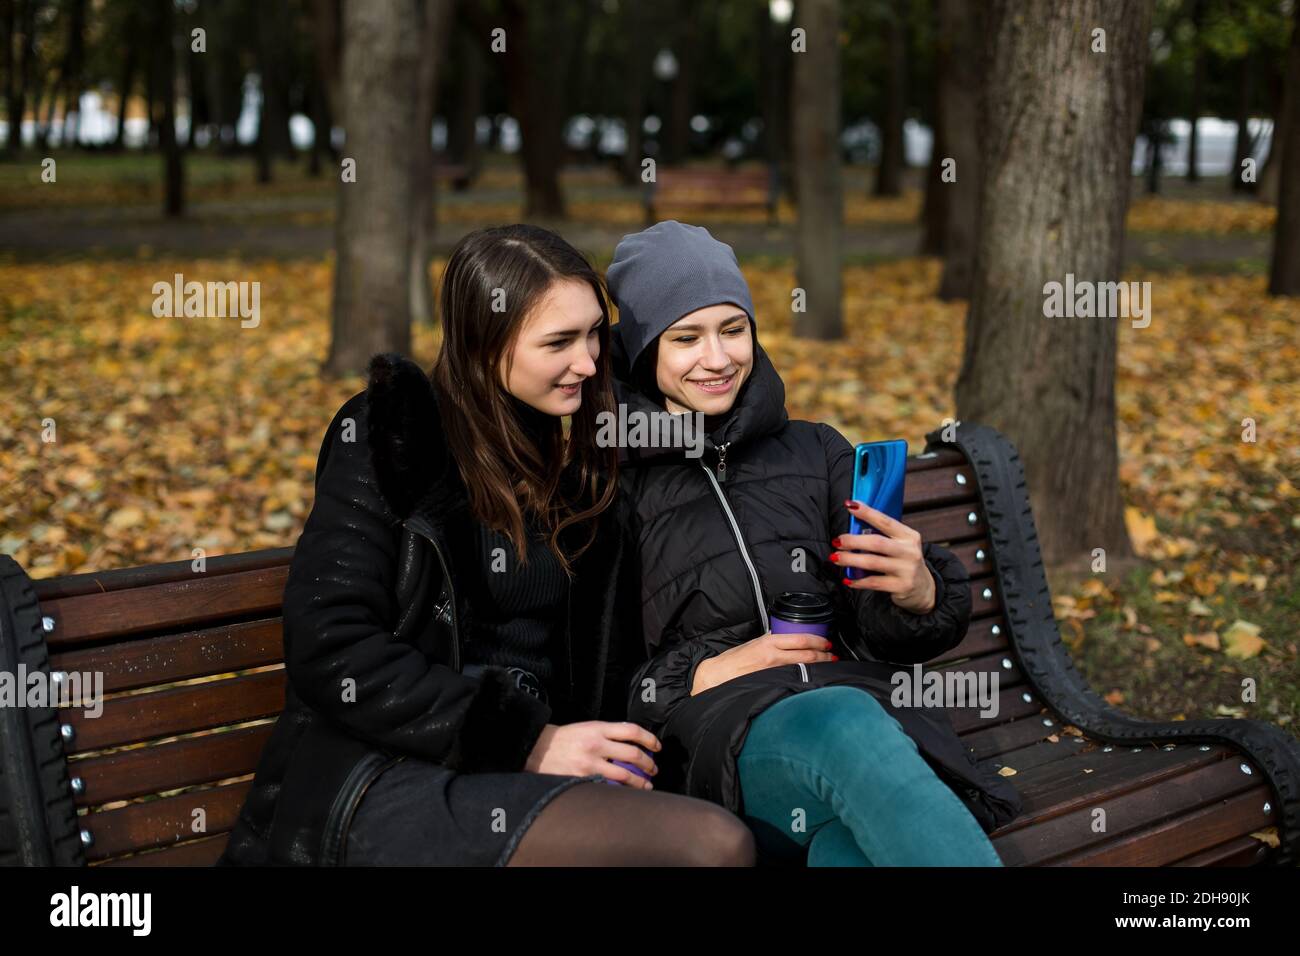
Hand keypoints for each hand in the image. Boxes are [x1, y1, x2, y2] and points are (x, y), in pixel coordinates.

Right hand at [525, 721, 661, 788]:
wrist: (536, 748)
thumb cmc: (563, 738)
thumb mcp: (586, 728)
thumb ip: (607, 734)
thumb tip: (632, 743)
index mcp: (597, 728)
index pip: (632, 731)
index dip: (649, 739)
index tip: (657, 747)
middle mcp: (595, 745)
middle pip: (633, 754)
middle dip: (648, 764)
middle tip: (653, 770)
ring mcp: (589, 764)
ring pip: (624, 775)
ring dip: (639, 782)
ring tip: (645, 785)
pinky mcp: (582, 779)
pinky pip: (608, 787)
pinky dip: (620, 791)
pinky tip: (625, 794)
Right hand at [691, 632, 836, 695]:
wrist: (716, 676)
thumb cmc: (732, 660)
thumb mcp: (752, 644)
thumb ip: (770, 642)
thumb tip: (785, 640)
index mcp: (769, 642)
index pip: (801, 639)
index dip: (818, 642)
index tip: (827, 643)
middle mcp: (773, 657)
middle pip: (807, 655)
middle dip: (824, 656)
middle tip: (833, 657)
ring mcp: (773, 672)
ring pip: (804, 668)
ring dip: (819, 667)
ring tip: (828, 667)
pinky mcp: (771, 684)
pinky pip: (794, 680)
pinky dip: (806, 678)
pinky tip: (813, 680)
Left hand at [833, 500, 936, 614]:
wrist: (923, 588)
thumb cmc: (904, 562)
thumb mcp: (901, 545)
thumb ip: (883, 536)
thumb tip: (854, 526)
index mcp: (909, 536)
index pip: (886, 521)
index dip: (867, 513)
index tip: (850, 506)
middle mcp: (910, 551)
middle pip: (877, 542)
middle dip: (853, 540)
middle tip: (838, 540)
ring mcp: (906, 570)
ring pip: (873, 562)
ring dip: (851, 559)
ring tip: (836, 557)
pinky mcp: (901, 586)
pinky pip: (874, 582)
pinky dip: (858, 581)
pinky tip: (848, 579)